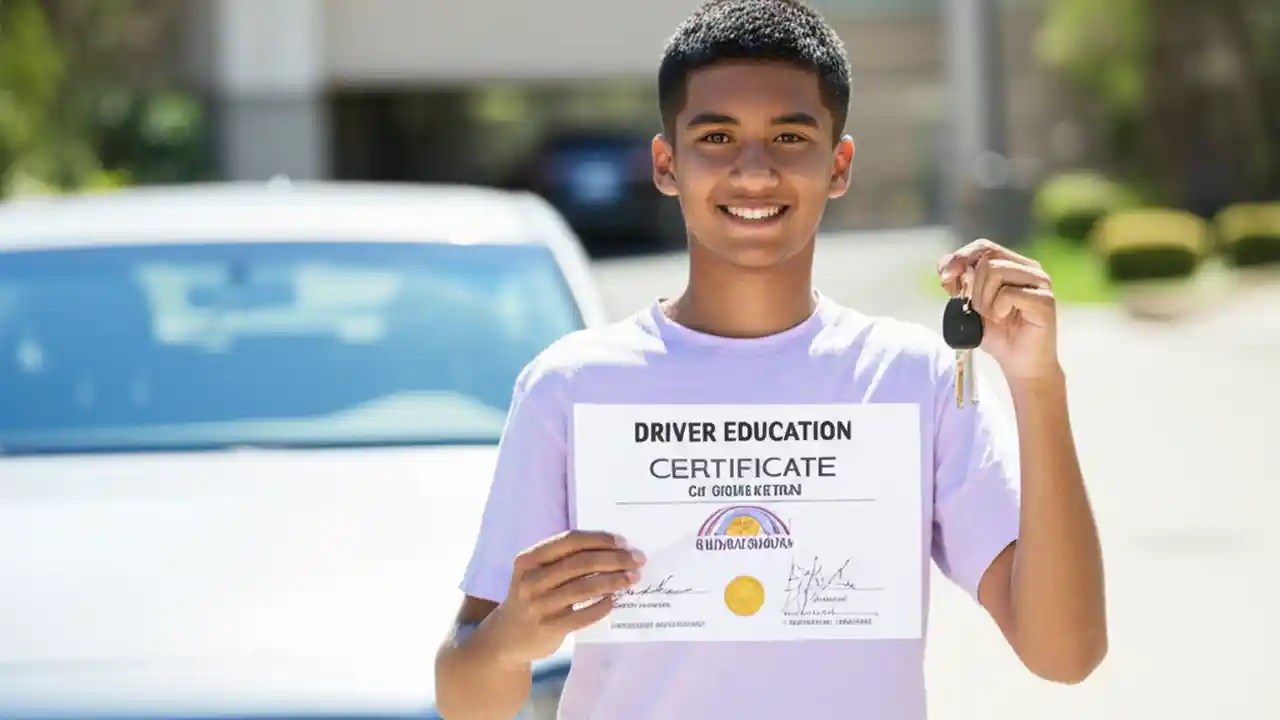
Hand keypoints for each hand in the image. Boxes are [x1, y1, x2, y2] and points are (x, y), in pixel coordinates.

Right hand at [482, 530, 644, 665]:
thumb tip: (612, 549)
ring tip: (632, 578)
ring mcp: (538, 605)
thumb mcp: (537, 573)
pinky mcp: (548, 627)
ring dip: (613, 581)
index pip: (569, 540)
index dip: (599, 539)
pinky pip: (583, 615)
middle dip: (614, 559)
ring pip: (584, 588)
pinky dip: (602, 606)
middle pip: (580, 563)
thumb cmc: (532, 597)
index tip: (623, 542)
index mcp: (528, 559)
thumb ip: (564, 560)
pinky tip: (614, 601)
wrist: (505, 638)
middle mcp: (531, 580)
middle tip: (637, 560)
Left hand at [938, 238, 1060, 381]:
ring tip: (992, 316)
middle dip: (972, 286)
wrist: (1021, 364)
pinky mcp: (1045, 300)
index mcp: (1013, 265)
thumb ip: (957, 284)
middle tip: (977, 309)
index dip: (961, 257)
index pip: (984, 247)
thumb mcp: (969, 307)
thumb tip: (944, 264)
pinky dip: (998, 308)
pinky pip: (1008, 293)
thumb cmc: (998, 335)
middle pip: (987, 259)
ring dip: (983, 298)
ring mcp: (1040, 282)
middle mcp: (1030, 268)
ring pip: (996, 272)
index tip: (945, 276)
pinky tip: (1004, 318)